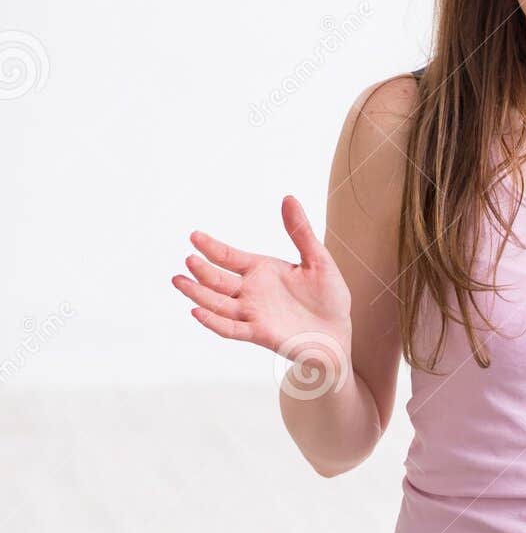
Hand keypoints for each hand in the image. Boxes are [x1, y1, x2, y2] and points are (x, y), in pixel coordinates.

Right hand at [173, 195, 353, 367]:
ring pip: (218, 303)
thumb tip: (289, 198)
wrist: (339, 333)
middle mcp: (252, 291)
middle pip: (218, 279)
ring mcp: (253, 313)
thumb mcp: (318, 260)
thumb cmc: (329, 298)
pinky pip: (231, 329)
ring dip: (198, 294)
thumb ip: (301, 232)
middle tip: (189, 259)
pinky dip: (214, 322)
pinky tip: (198, 312)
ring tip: (179, 282)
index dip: (211, 247)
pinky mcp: (260, 333)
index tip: (194, 236)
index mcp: (262, 270)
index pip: (229, 256)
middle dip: (202, 270)